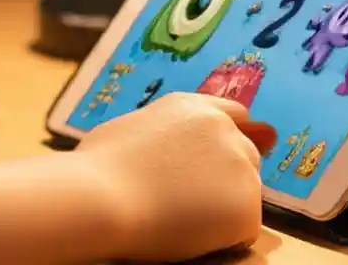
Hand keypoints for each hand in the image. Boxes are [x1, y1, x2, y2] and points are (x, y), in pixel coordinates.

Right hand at [75, 93, 276, 261]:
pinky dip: (223, 238)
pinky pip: (243, 229)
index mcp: (194, 108)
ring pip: (245, 193)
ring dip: (223, 206)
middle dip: (226, 176)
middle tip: (189, 199)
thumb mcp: (133, 128)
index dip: (227, 138)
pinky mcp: (248, 208)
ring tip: (179, 216)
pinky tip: (189, 236)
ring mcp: (241, 167)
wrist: (102, 199)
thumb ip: (166, 133)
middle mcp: (224, 130)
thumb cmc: (99, 168)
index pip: (234, 115)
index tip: (221, 159)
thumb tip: (172, 148)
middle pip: (246, 155)